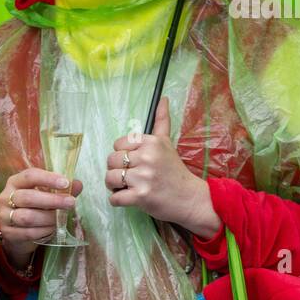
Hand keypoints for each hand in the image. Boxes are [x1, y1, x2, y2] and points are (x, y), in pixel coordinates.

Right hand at [0, 167, 82, 267]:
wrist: (18, 233)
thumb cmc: (34, 208)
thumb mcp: (47, 195)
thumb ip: (61, 189)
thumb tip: (77, 184)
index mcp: (15, 182)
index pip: (29, 176)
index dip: (48, 178)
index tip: (66, 183)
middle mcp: (6, 197)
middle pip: (28, 198)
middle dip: (52, 200)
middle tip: (71, 203)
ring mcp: (4, 216)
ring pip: (27, 217)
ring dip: (48, 218)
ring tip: (60, 219)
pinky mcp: (8, 233)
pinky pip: (28, 233)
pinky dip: (43, 231)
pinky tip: (52, 229)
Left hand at [104, 97, 219, 238]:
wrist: (190, 198)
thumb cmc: (175, 171)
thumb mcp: (167, 143)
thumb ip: (161, 121)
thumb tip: (163, 98)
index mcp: (151, 142)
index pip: (118, 144)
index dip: (122, 155)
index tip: (134, 162)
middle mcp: (147, 157)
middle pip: (111, 160)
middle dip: (117, 170)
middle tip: (131, 176)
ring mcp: (143, 177)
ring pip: (109, 178)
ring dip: (115, 186)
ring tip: (128, 187)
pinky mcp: (140, 196)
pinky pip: (114, 198)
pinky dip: (117, 201)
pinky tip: (129, 198)